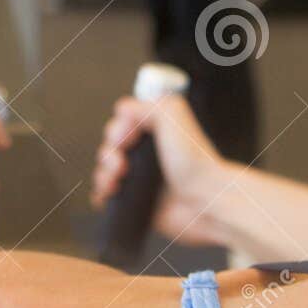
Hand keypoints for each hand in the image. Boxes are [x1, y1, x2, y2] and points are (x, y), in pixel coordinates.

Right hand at [91, 94, 227, 245]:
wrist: (206, 202)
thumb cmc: (196, 163)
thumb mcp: (173, 116)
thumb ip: (146, 105)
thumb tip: (123, 109)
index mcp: (154, 131)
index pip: (120, 124)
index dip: (116, 130)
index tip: (123, 139)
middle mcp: (146, 154)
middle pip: (108, 147)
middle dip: (108, 154)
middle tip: (121, 164)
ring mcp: (140, 178)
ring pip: (104, 171)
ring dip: (103, 174)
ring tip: (116, 181)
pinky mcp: (136, 200)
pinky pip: (107, 196)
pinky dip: (101, 194)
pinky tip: (109, 193)